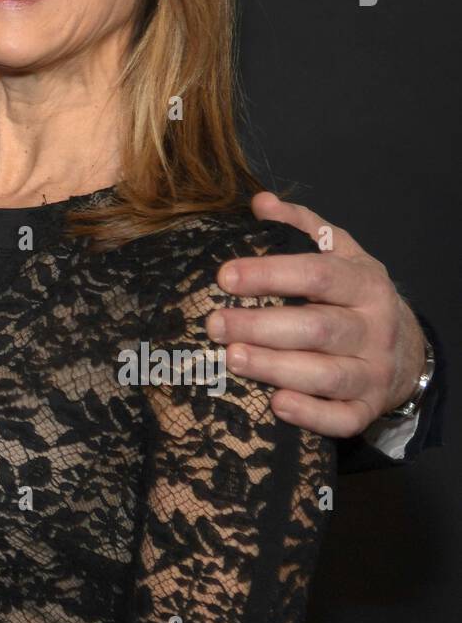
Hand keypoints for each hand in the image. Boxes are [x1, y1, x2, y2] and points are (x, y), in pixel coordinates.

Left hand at [205, 191, 425, 437]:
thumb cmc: (353, 296)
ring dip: (277, 368)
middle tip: (215, 324)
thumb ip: (301, 226)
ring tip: (233, 358)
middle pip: (318, 328)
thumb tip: (262, 202)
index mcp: (364, 283)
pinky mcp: (368, 408)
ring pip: (327, 375)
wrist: (406, 349)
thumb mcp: (339, 253)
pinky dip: (312, 416)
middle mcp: (373, 328)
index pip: (317, 274)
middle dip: (262, 327)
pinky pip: (343, 419)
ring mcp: (373, 372)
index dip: (270, 274)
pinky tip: (276, 405)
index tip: (225, 276)